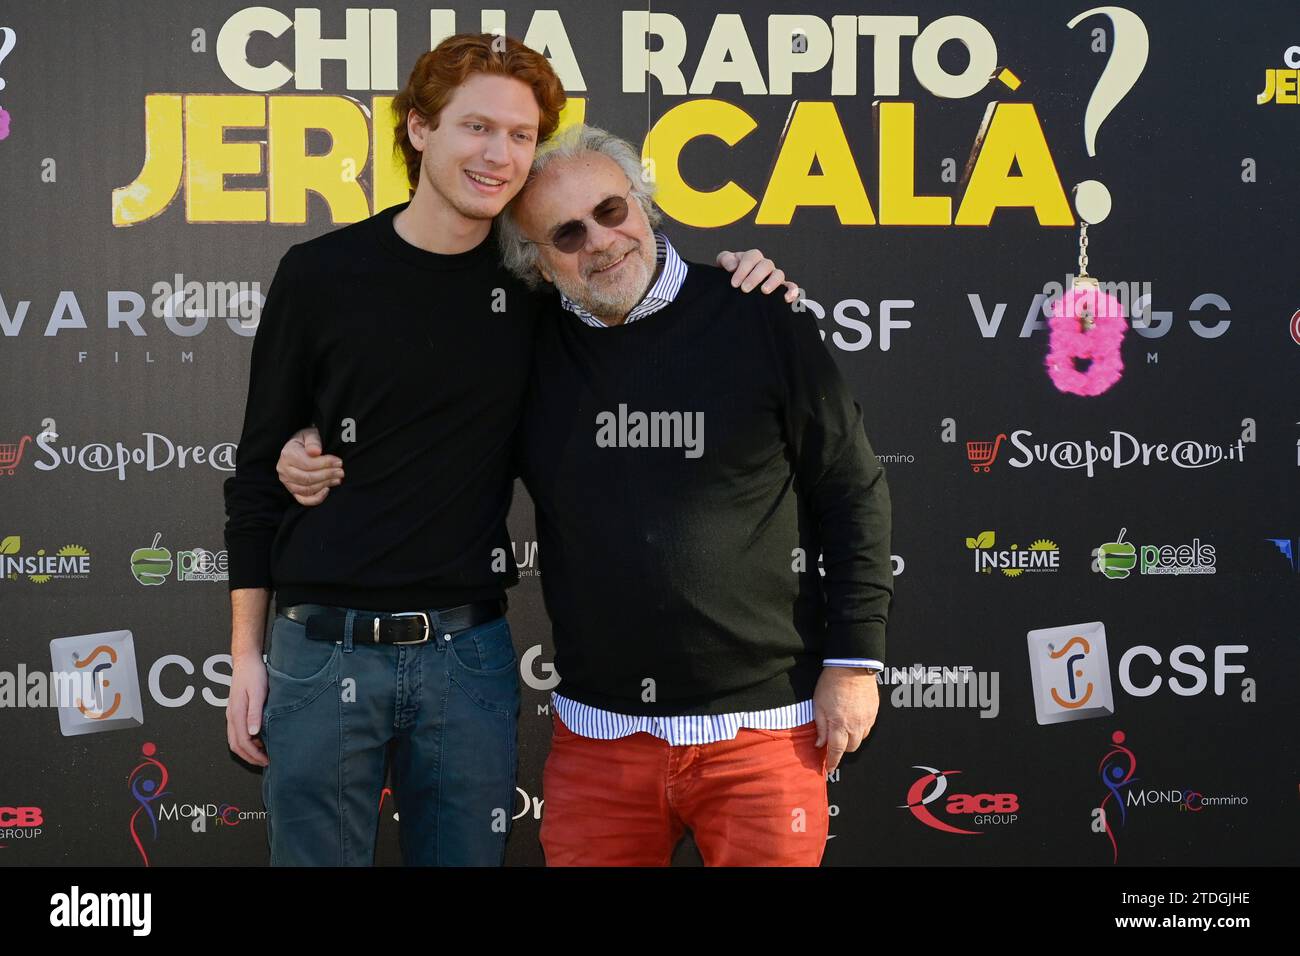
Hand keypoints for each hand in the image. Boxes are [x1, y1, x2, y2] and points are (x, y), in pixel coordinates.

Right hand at [226, 651, 268, 766]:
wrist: (246, 660)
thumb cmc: (254, 674)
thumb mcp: (258, 692)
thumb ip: (254, 713)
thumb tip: (253, 733)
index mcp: (236, 713)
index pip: (243, 742)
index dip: (254, 754)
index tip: (268, 760)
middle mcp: (231, 716)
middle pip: (236, 745)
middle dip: (250, 757)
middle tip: (266, 762)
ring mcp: (231, 713)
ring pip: (235, 739)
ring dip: (247, 750)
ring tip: (264, 753)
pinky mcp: (235, 710)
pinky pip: (237, 731)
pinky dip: (246, 741)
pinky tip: (259, 739)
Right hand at [277, 426, 340, 505]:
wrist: (299, 447)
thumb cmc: (306, 441)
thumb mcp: (310, 435)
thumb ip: (313, 441)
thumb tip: (316, 451)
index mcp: (287, 454)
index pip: (307, 464)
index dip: (325, 464)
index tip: (339, 462)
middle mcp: (284, 470)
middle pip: (307, 478)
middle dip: (327, 475)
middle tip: (341, 472)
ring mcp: (287, 482)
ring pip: (307, 489)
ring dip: (325, 484)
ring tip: (337, 478)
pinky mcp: (292, 491)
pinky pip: (303, 500)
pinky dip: (316, 498)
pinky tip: (327, 490)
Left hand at [715, 249, 799, 302]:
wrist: (732, 286)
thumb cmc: (729, 273)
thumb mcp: (724, 263)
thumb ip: (725, 259)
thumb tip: (733, 266)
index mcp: (753, 257)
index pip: (752, 257)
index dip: (743, 269)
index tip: (734, 283)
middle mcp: (765, 265)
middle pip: (766, 265)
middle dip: (755, 277)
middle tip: (744, 289)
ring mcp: (774, 276)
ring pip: (779, 274)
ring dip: (772, 282)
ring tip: (764, 291)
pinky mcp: (781, 289)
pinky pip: (790, 287)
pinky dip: (791, 291)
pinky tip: (786, 299)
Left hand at [813, 667, 879, 772]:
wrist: (852, 666)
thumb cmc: (832, 683)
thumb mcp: (818, 705)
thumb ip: (820, 726)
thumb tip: (820, 743)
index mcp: (839, 725)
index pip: (836, 751)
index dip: (832, 762)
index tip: (830, 768)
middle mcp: (855, 726)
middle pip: (851, 748)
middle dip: (842, 749)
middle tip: (833, 741)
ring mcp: (867, 720)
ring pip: (861, 739)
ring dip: (852, 739)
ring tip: (843, 728)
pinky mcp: (874, 712)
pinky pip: (868, 728)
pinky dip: (860, 728)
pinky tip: (852, 719)